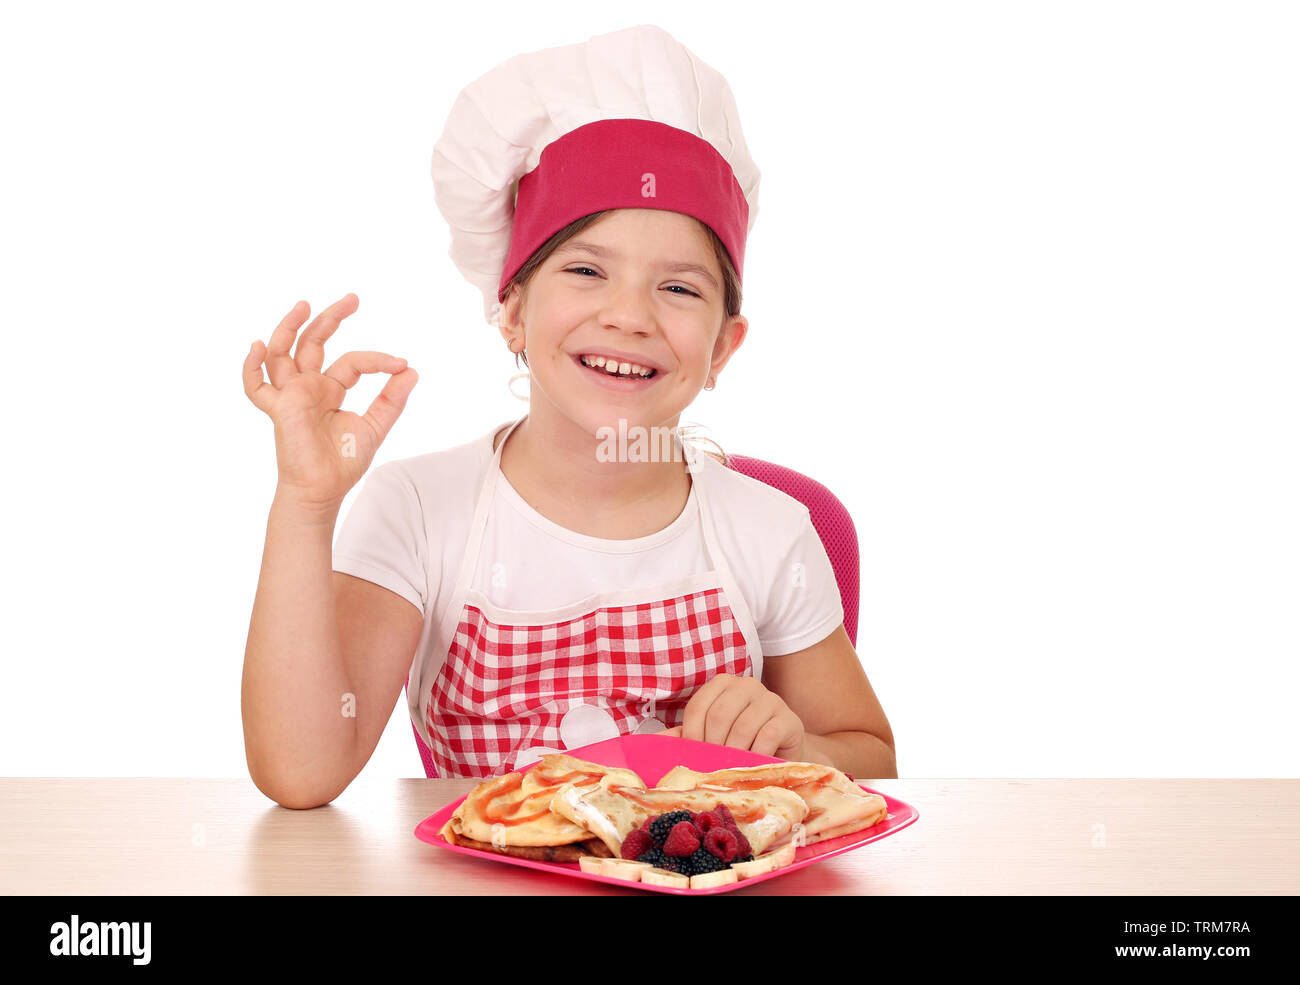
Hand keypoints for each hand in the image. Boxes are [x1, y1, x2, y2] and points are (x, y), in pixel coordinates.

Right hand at [243, 294, 417, 509]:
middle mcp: (308, 387)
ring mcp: (290, 395)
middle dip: (330, 319)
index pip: (351, 362)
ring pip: (283, 353)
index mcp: (330, 389)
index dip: (376, 359)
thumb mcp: (375, 425)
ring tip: (306, 304)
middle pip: (313, 343)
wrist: (324, 490)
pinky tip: (259, 346)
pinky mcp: (279, 409)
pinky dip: (252, 367)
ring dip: (289, 327)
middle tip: (353, 299)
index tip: (401, 363)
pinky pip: (256, 387)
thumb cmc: (343, 462)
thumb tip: (412, 370)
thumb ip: (392, 399)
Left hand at [662, 674, 804, 760]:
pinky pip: (767, 736)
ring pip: (742, 727)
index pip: (699, 706)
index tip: (694, 757)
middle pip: (719, 715)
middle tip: (713, 766)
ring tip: (731, 768)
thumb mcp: (711, 738)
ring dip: (733, 754)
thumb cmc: (741, 744)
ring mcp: (770, 699)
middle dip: (712, 746)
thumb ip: (686, 737)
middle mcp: (746, 685)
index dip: (692, 734)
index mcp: (722, 684)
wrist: (782, 754)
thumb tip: (657, 742)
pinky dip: (755, 755)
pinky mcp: (789, 718)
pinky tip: (753, 764)